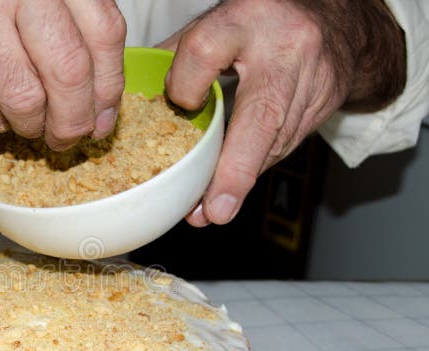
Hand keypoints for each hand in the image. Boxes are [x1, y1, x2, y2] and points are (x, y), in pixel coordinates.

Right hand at [0, 0, 126, 149]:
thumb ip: (77, 32)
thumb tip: (101, 104)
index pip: (103, 36)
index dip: (109, 87)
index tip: (104, 116)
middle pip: (69, 72)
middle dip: (74, 121)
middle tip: (71, 136)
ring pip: (25, 97)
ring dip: (33, 128)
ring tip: (32, 128)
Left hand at [158, 0, 405, 225]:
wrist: (336, 23)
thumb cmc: (262, 22)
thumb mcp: (218, 23)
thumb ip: (177, 58)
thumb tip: (134, 100)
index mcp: (246, 17)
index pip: (203, 52)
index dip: (184, 85)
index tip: (179, 103)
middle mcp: (285, 47)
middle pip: (261, 114)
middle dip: (235, 169)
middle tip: (215, 210)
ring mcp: (313, 78)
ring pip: (274, 141)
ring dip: (239, 180)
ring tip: (211, 210)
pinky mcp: (325, 106)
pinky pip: (285, 146)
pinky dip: (256, 168)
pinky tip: (235, 186)